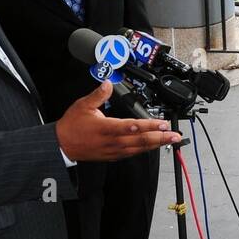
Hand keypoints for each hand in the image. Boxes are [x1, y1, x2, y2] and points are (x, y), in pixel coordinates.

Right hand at [55, 80, 179, 160]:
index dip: (149, 125)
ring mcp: (114, 150)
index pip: (132, 127)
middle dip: (160, 137)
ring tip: (170, 140)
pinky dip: (145, 149)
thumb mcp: (83, 105)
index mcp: (106, 128)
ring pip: (139, 148)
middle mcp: (113, 141)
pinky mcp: (114, 156)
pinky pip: (133, 153)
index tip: (163, 124)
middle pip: (141, 140)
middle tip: (175, 135)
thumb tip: (108, 83)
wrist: (63, 145)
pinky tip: (154, 146)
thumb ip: (98, 94)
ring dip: (156, 144)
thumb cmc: (72, 126)